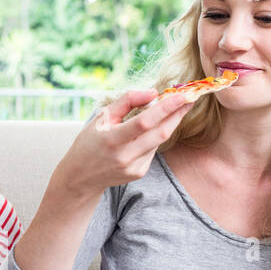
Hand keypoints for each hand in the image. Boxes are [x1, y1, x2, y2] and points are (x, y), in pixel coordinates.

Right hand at [54, 89, 192, 197]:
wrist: (81, 176)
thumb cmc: (90, 142)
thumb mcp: (102, 117)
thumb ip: (127, 102)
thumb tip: (153, 93)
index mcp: (112, 140)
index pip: (144, 122)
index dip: (165, 108)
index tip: (181, 95)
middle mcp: (124, 157)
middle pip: (160, 133)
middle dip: (177, 114)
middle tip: (190, 98)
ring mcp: (134, 167)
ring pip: (159, 141)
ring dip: (169, 123)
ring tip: (176, 108)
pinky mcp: (139, 173)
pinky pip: (153, 150)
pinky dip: (156, 136)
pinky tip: (151, 130)